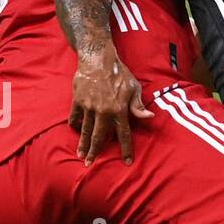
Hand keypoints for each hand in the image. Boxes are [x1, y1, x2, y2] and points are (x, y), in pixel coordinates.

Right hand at [69, 50, 153, 164]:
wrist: (98, 58)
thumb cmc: (119, 73)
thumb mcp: (133, 88)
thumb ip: (138, 106)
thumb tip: (149, 118)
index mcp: (119, 110)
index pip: (124, 135)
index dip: (126, 149)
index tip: (127, 162)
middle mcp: (103, 111)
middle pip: (99, 137)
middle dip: (95, 152)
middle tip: (90, 165)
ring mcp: (89, 106)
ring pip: (85, 130)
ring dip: (83, 144)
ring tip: (81, 155)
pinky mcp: (78, 100)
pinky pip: (75, 117)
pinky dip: (74, 125)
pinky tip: (75, 133)